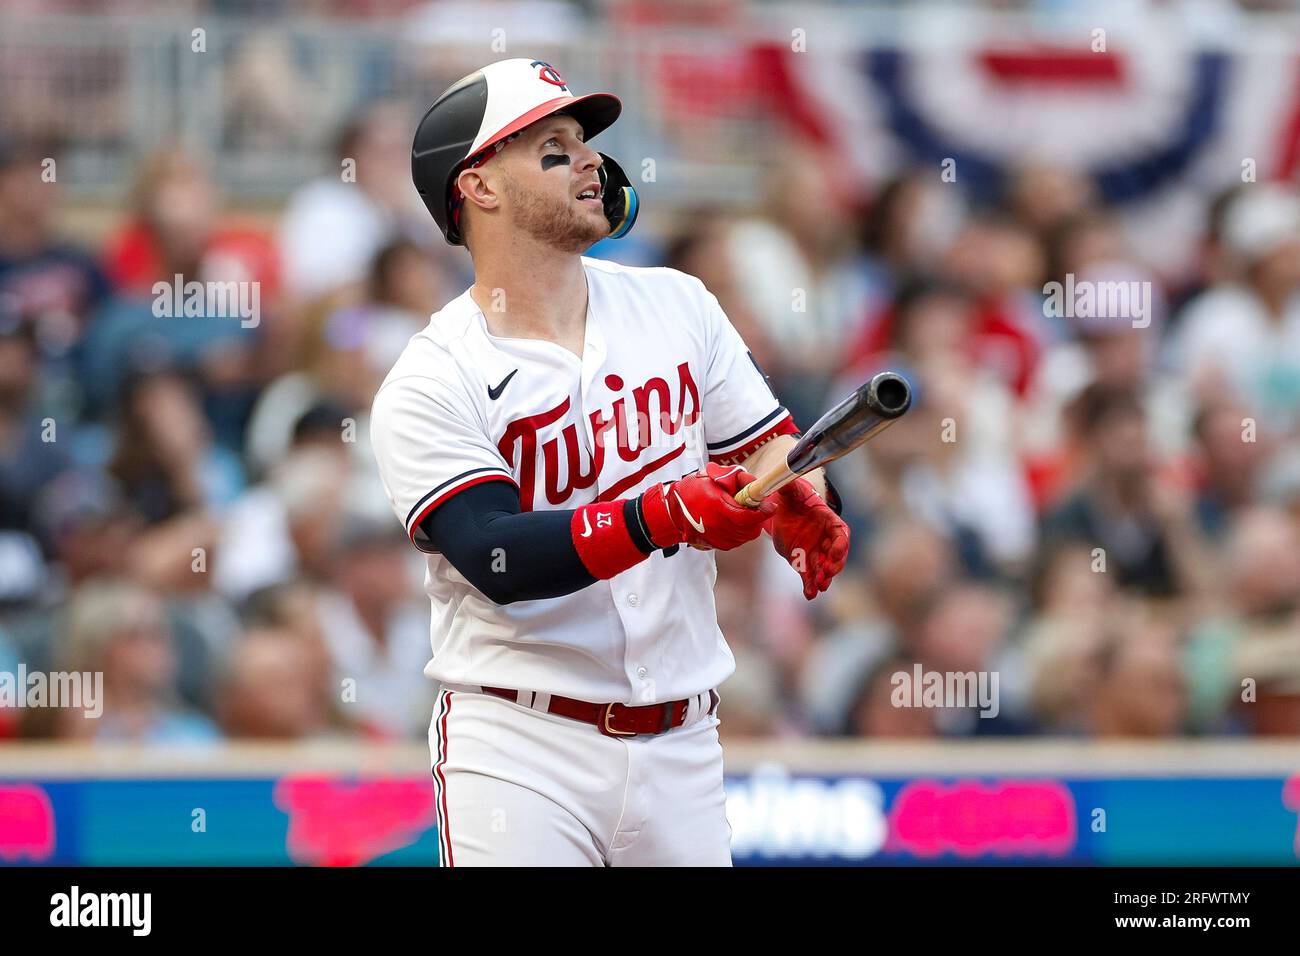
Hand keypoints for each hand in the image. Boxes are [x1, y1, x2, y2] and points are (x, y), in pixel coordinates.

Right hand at [640, 464, 775, 550]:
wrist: (671, 513)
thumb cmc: (689, 493)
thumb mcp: (712, 478)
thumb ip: (735, 478)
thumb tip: (752, 482)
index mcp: (719, 509)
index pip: (749, 516)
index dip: (763, 511)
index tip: (771, 506)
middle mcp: (720, 527)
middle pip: (752, 527)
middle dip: (756, 517)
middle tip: (751, 506)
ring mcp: (719, 539)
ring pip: (747, 535)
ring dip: (749, 524)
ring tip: (738, 511)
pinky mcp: (718, 545)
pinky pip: (738, 540)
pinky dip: (740, 531)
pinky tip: (731, 520)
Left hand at [766, 477, 849, 599]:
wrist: (780, 510)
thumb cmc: (790, 497)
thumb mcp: (789, 489)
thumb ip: (788, 485)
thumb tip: (783, 478)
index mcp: (826, 519)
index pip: (840, 532)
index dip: (840, 543)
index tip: (835, 551)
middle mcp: (825, 538)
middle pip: (836, 554)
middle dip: (834, 565)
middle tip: (827, 574)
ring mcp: (816, 551)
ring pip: (824, 568)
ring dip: (824, 578)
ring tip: (820, 587)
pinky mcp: (804, 562)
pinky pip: (809, 576)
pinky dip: (811, 586)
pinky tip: (810, 594)